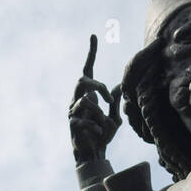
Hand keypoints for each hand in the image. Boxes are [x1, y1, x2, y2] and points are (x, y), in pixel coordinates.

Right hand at [68, 34, 121, 163]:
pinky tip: (99, 135)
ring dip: (99, 114)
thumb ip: (115, 103)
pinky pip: (84, 119)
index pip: (88, 70)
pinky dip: (95, 127)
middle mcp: (78, 99)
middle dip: (98, 87)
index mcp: (88, 94)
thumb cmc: (103, 135)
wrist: (94, 154)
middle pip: (82, 80)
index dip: (91, 54)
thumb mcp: (114, 118)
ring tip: (105, 126)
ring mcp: (73, 111)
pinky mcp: (72, 123)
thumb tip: (118, 86)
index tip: (94, 36)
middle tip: (110, 101)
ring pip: (85, 101)